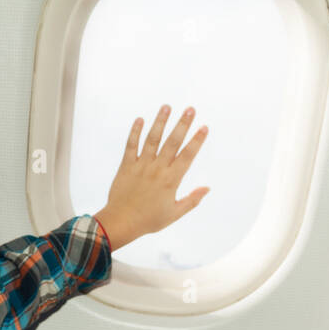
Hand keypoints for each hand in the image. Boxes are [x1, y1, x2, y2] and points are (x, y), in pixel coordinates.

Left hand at [93, 104, 208, 251]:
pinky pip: (131, 145)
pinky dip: (135, 132)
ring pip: (152, 139)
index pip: (187, 156)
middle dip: (182, 124)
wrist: (121, 222)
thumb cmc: (149, 220)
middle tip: (190, 109)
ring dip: (160, 122)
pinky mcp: (126, 166)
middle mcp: (157, 169)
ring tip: (166, 107)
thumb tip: (207, 188)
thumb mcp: (174, 214)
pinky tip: (140, 119)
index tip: (204, 127)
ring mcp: (141, 166)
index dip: (196, 141)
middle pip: (172, 142)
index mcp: (171, 180)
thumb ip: (192, 200)